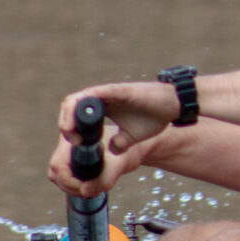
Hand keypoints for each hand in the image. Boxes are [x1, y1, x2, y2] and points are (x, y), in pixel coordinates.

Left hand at [47, 81, 183, 196]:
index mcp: (104, 108)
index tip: (76, 143)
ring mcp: (108, 93)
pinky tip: (82, 118)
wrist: (174, 106)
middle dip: (65, 122)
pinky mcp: (118, 90)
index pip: (77, 115)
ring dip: (69, 115)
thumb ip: (120, 142)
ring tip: (70, 131)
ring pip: (78, 99)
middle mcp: (103, 99)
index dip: (70, 127)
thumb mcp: (133, 136)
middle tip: (72, 139)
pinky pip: (95, 94)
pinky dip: (84, 105)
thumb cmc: (155, 116)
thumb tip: (112, 149)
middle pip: (71, 105)